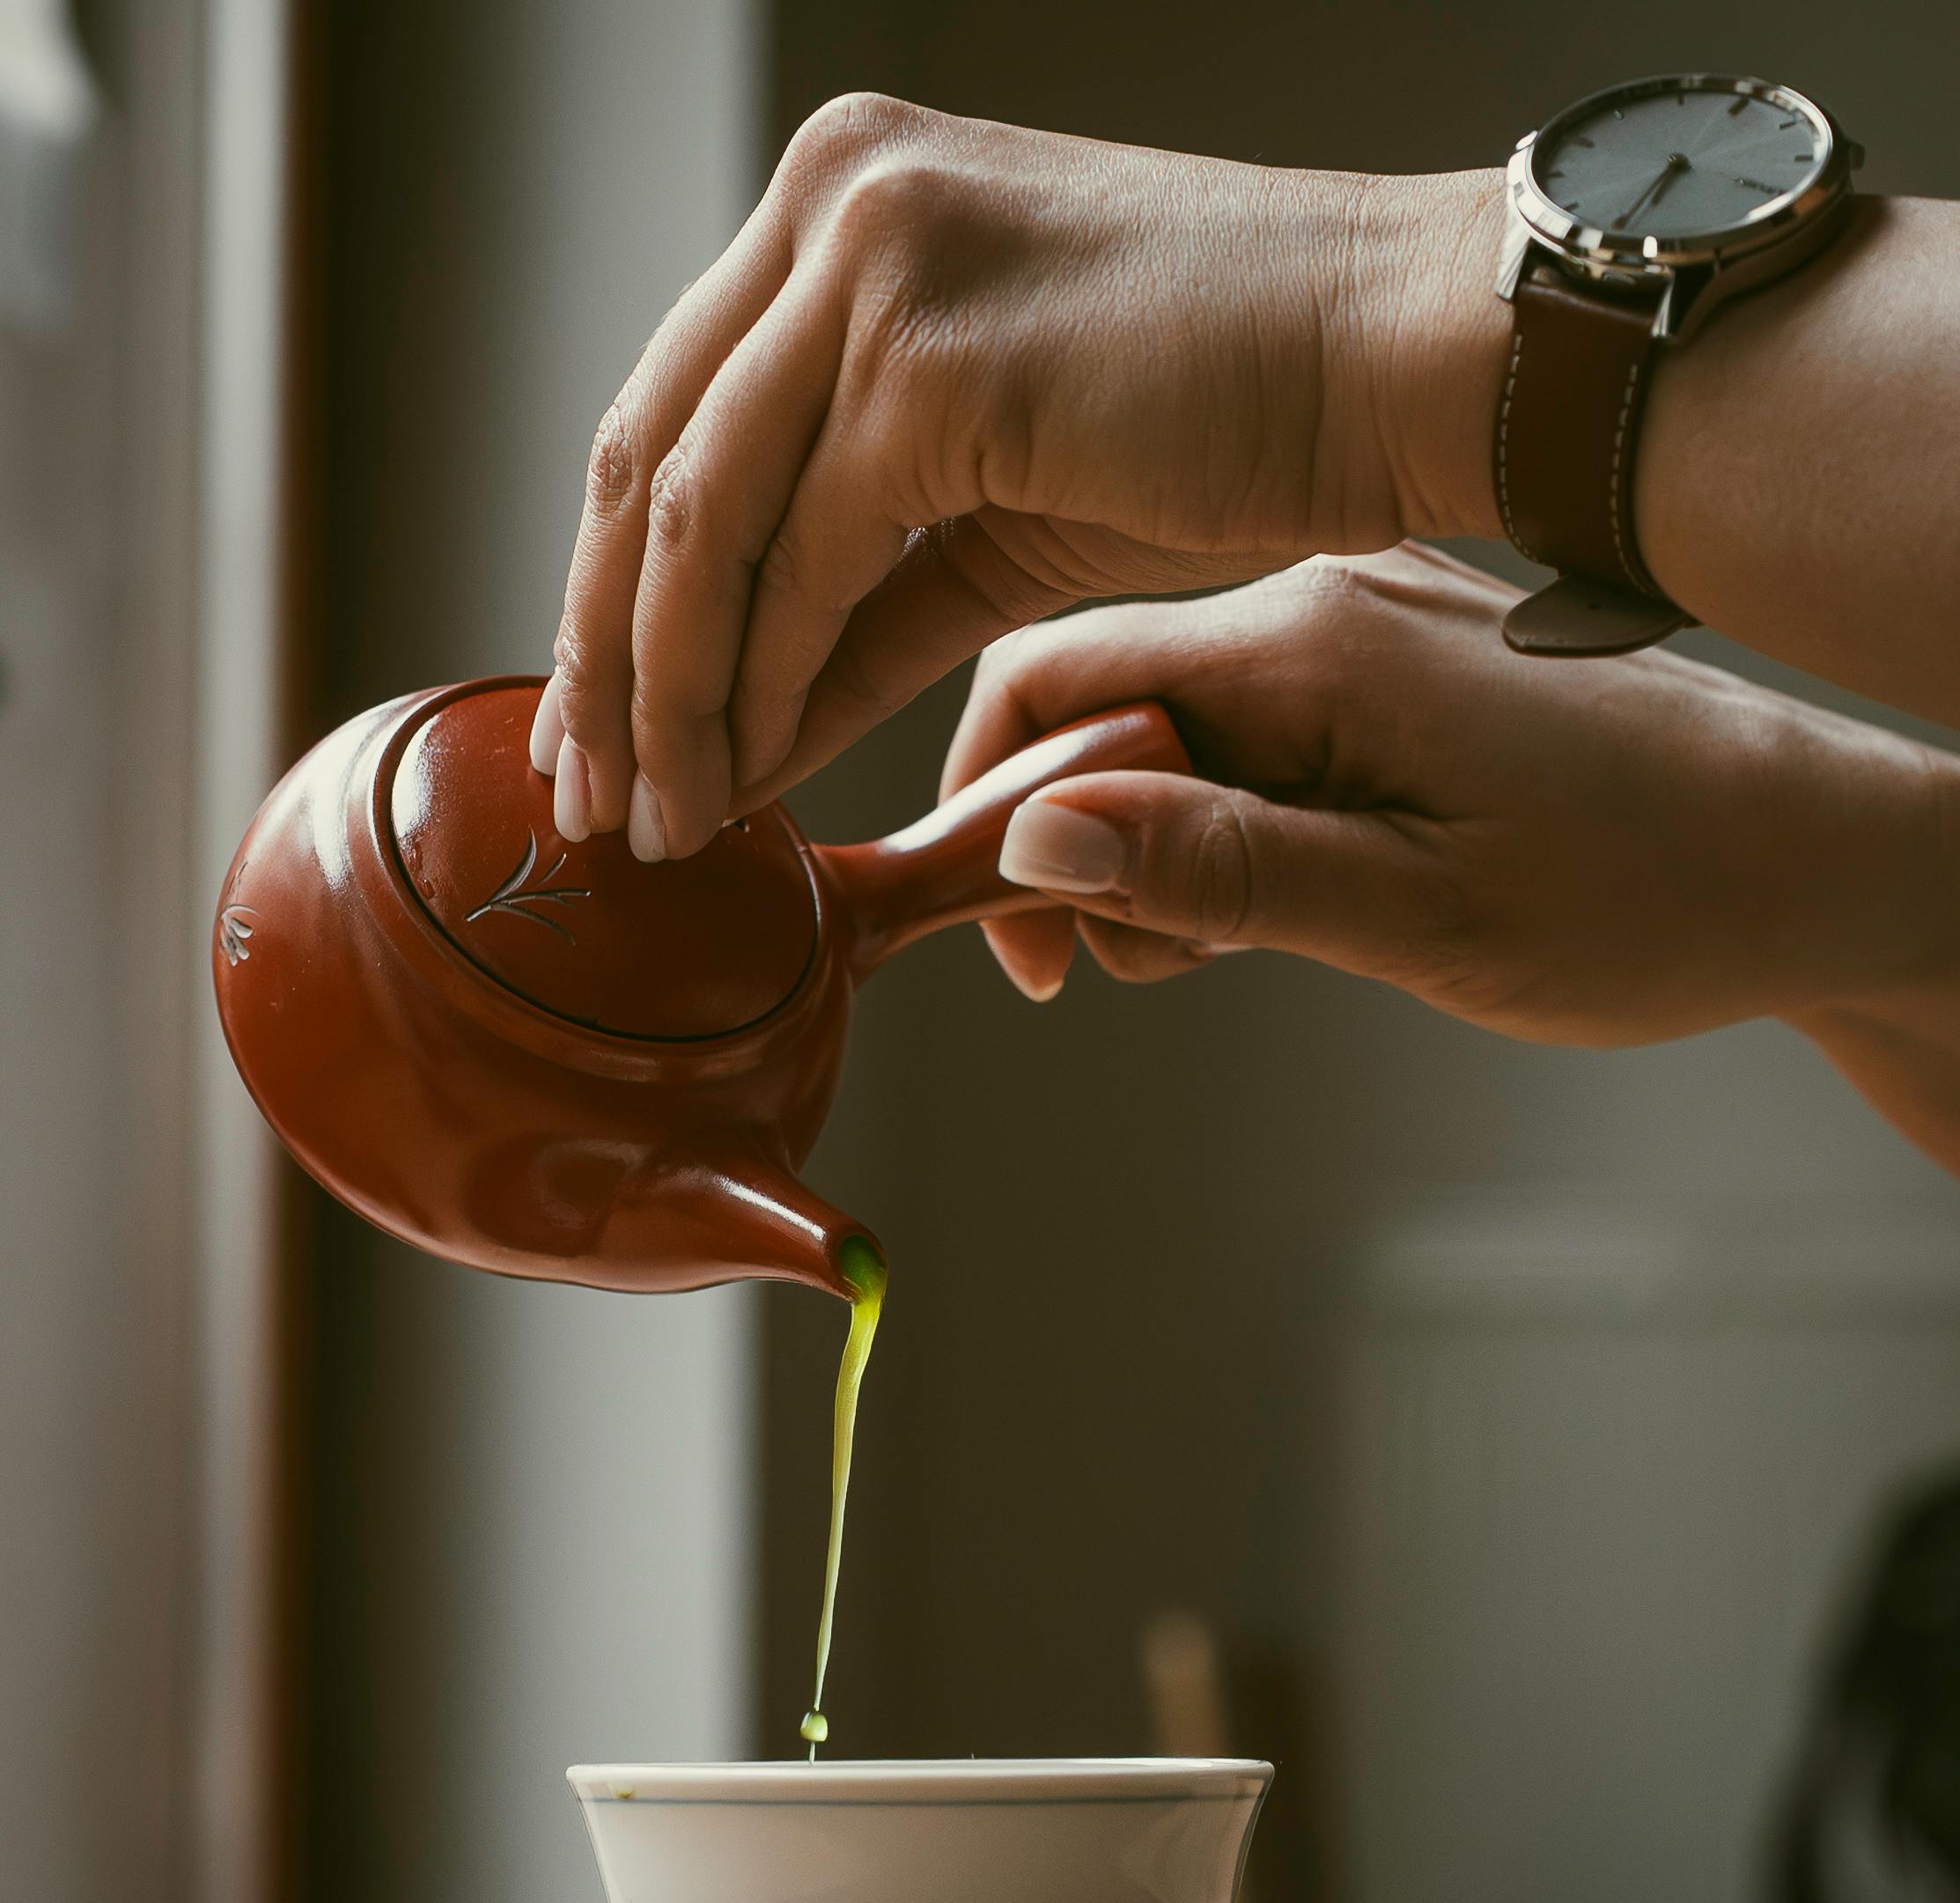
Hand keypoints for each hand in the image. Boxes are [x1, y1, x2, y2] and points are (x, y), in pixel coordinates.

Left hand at [529, 93, 1504, 857]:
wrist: (1400, 358)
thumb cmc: (1233, 421)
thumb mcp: (996, 506)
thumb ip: (853, 592)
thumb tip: (740, 723)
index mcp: (837, 201)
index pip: (668, 414)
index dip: (610, 590)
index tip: (600, 726)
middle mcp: (831, 198)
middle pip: (647, 463)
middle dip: (607, 660)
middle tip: (596, 801)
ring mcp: (874, 258)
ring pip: (699, 521)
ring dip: (671, 697)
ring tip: (670, 820)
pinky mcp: (932, 350)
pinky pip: (797, 560)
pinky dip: (762, 686)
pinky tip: (754, 777)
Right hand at [943, 550, 1959, 1168]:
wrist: (1823, 859)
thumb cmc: (1650, 892)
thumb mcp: (1416, 912)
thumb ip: (1220, 869)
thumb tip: (1033, 834)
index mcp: (1309, 644)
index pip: (1053, 679)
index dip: (987, 815)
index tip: (1011, 948)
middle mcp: (1323, 607)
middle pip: (1098, 710)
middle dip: (1073, 850)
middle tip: (1131, 971)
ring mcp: (1365, 636)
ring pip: (1169, 736)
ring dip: (1155, 856)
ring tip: (1227, 951)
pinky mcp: (1399, 680)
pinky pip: (1251, 743)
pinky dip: (1227, 834)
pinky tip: (1283, 906)